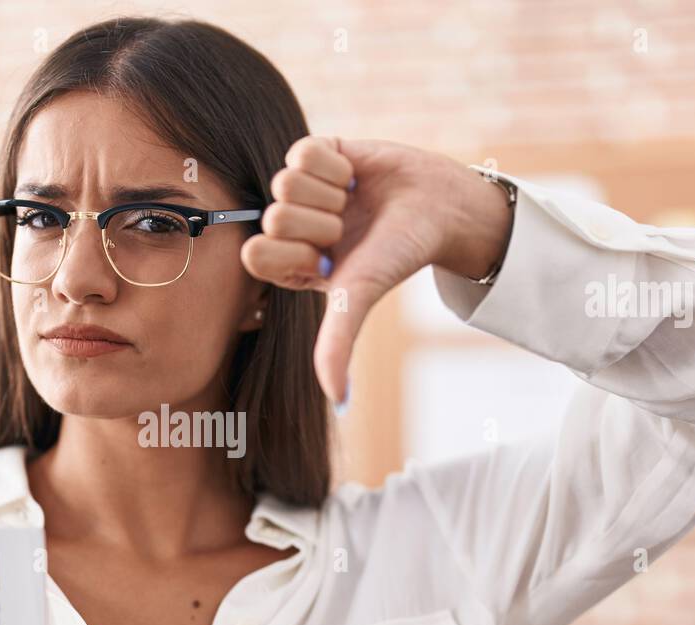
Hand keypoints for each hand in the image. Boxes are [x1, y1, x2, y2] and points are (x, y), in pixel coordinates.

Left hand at [241, 137, 514, 404]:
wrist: (439, 210)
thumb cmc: (397, 257)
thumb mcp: (360, 298)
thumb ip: (337, 344)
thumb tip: (338, 401)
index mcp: (287, 263)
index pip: (255, 253)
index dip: (295, 252)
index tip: (330, 258)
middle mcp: (288, 228)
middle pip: (273, 216)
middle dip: (320, 223)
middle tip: (348, 228)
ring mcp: (300, 190)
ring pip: (285, 183)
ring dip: (330, 194)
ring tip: (353, 203)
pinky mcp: (316, 154)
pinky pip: (303, 152)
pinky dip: (335, 164)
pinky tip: (354, 177)